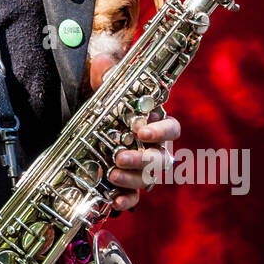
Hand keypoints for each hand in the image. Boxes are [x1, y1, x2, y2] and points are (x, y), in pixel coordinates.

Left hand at [89, 53, 180, 211]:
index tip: (142, 131)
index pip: (171, 129)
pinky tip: (114, 200)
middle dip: (142, 159)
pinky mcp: (130, 184)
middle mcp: (154, 148)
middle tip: (118, 156)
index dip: (161, 132)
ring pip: (149, 178)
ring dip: (132, 177)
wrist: (91, 126)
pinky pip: (136, 197)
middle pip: (161, 159)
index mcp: (155, 124)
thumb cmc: (108, 107)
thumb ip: (106, 75)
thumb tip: (103, 62)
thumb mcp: (106, 89)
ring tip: (111, 173)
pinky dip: (127, 200)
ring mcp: (143, 168)